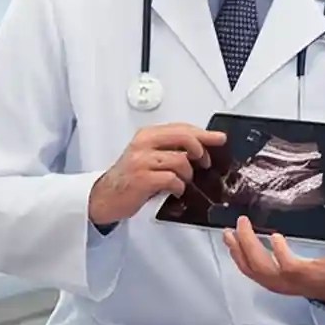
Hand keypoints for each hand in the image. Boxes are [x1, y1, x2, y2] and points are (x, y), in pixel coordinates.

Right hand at [88, 123, 226, 225]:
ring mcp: (142, 161)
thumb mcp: (147, 156)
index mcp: (146, 135)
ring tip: (184, 181)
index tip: (219, 138)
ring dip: (188, 174)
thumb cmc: (129, 178)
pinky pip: (172, 179)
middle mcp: (143, 144)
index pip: (180, 128)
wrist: (105, 197)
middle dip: (200, 149)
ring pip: (180, 160)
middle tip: (205, 161)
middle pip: (183, 137)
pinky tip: (176, 190)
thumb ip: (169, 148)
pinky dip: (179, 187)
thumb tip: (200, 147)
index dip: (203, 133)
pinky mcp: (142, 179)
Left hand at [223, 216, 324, 305]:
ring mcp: (278, 283)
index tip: (275, 235)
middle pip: (263, 269)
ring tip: (228, 233)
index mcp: (308, 275)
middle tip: (241, 224)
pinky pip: (251, 272)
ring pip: (252, 271)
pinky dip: (239, 258)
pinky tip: (233, 244)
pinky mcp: (272, 281)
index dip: (281, 255)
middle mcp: (289, 282)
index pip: (291, 268)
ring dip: (238, 252)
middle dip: (249, 246)